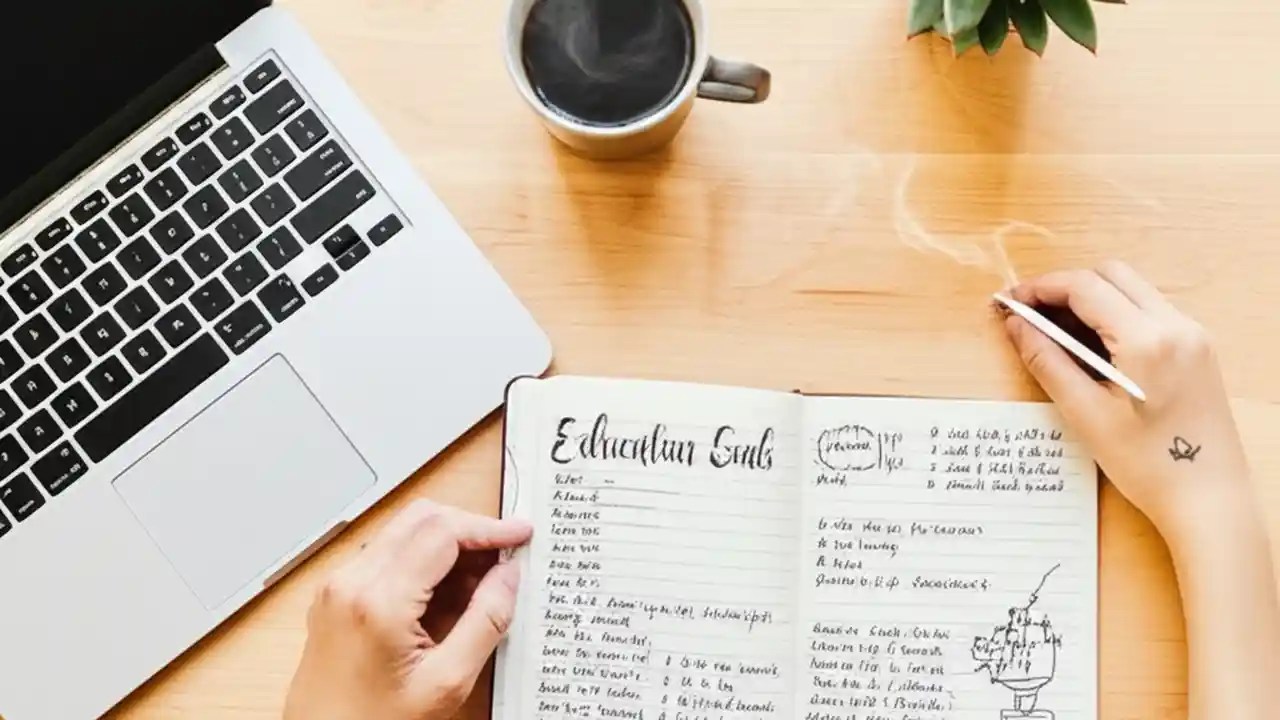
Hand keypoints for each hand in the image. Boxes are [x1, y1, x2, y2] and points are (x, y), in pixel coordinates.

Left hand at [284, 500, 532, 719]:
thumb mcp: (446, 683)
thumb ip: (485, 622)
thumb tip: (507, 575)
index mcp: (379, 602)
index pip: (442, 531)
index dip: (488, 528)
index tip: (519, 535)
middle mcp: (351, 581)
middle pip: (422, 518)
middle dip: (470, 528)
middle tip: (505, 554)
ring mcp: (338, 584)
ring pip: (404, 530)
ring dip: (447, 541)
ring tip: (480, 578)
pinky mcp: (335, 592)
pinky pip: (387, 552)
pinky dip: (423, 557)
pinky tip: (446, 590)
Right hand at [1002, 261, 1250, 542]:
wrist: (1209, 498)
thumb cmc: (1148, 465)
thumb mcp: (1085, 414)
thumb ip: (1046, 361)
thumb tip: (1016, 325)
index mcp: (1148, 340)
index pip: (1085, 287)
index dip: (1040, 287)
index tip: (1010, 301)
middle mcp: (1177, 326)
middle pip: (1111, 275)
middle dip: (1065, 286)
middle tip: (1030, 313)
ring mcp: (1193, 335)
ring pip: (1132, 290)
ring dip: (1091, 299)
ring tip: (1056, 332)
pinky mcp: (1198, 349)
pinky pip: (1150, 312)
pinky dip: (1115, 315)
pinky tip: (1092, 347)